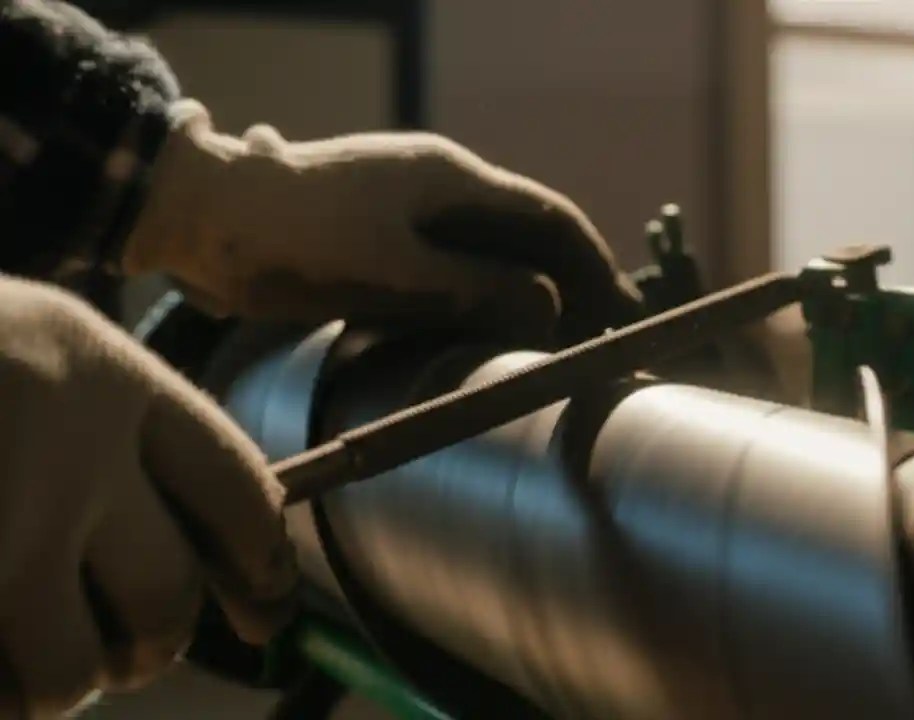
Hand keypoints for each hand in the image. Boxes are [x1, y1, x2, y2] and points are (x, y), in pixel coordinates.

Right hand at [0, 276, 295, 716]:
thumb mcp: (37, 351)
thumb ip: (120, 439)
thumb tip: (217, 569)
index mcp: (108, 376)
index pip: (239, 490)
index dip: (262, 564)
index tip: (267, 609)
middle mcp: (68, 448)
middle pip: (168, 597)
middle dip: (151, 643)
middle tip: (121, 647)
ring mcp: (0, 524)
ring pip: (80, 667)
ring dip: (57, 680)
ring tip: (17, 644)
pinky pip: (0, 690)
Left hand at [122, 101, 643, 342]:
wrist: (202, 220)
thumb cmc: (295, 236)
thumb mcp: (393, 270)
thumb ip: (475, 289)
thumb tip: (549, 305)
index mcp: (452, 178)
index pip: (550, 218)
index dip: (595, 266)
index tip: (625, 312)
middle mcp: (441, 191)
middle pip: (528, 239)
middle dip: (573, 289)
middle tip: (606, 341)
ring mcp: (412, 218)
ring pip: (493, 260)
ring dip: (532, 302)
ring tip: (564, 351)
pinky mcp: (384, 247)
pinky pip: (454, 277)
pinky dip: (487, 308)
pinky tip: (497, 341)